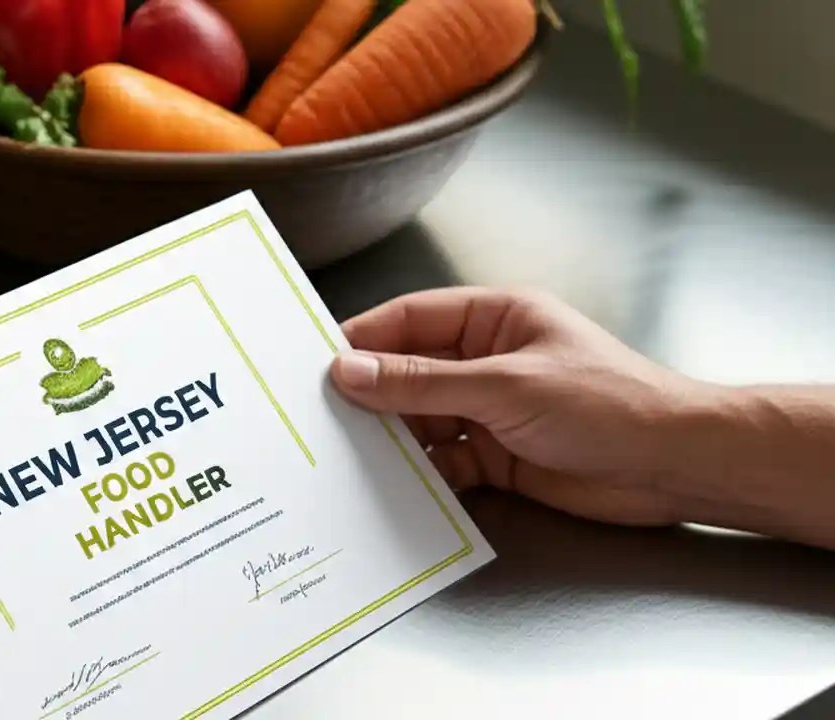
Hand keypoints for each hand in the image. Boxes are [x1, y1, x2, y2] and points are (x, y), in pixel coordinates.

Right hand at [330, 287, 723, 526]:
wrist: (674, 467)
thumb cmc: (606, 402)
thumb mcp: (504, 385)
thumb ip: (423, 382)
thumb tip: (349, 371)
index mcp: (494, 319)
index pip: (412, 320)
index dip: (364, 340)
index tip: (316, 364)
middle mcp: (486, 361)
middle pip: (409, 374)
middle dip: (370, 396)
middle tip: (317, 418)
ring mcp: (490, 412)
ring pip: (421, 422)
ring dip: (390, 440)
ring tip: (342, 458)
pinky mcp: (496, 459)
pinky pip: (442, 464)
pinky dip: (418, 476)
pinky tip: (389, 489)